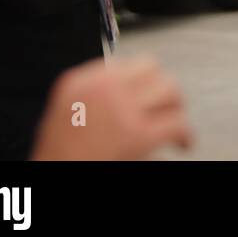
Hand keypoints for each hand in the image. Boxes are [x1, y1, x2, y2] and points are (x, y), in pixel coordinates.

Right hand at [31, 56, 192, 160]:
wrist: (52, 174)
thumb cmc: (58, 156)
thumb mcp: (64, 113)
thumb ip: (94, 95)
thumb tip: (128, 91)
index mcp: (80, 82)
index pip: (124, 62)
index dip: (140, 79)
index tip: (147, 89)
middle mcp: (102, 89)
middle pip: (151, 69)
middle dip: (161, 87)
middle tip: (167, 104)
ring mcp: (122, 110)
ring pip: (169, 89)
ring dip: (175, 106)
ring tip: (174, 120)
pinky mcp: (139, 134)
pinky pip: (177, 123)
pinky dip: (185, 134)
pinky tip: (183, 142)